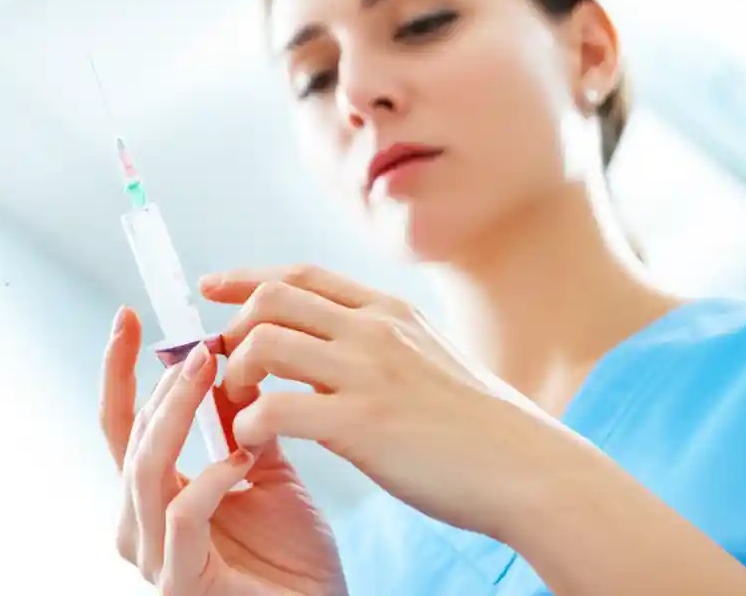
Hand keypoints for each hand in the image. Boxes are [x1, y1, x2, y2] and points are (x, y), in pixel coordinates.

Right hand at [100, 306, 345, 594]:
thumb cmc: (292, 557)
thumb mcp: (264, 471)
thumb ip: (238, 424)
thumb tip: (228, 358)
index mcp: (154, 495)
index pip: (121, 422)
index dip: (119, 368)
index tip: (130, 315)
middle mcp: (140, 524)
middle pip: (131, 438)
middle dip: (166, 385)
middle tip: (201, 344)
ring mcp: (155, 556)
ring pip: (145, 470)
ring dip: (177, 415)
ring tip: (213, 375)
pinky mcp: (181, 581)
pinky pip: (181, 517)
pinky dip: (210, 479)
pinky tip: (242, 457)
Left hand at [201, 264, 574, 541]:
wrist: (530, 468)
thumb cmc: (484, 428)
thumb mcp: (434, 358)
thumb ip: (387, 347)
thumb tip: (344, 352)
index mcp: (390, 313)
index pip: (302, 276)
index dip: (249, 278)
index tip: (214, 286)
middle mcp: (374, 331)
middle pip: (272, 299)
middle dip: (232, 327)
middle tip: (221, 363)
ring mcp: (367, 373)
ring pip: (263, 344)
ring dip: (234, 374)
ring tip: (238, 404)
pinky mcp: (361, 424)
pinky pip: (274, 410)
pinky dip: (248, 425)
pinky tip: (253, 444)